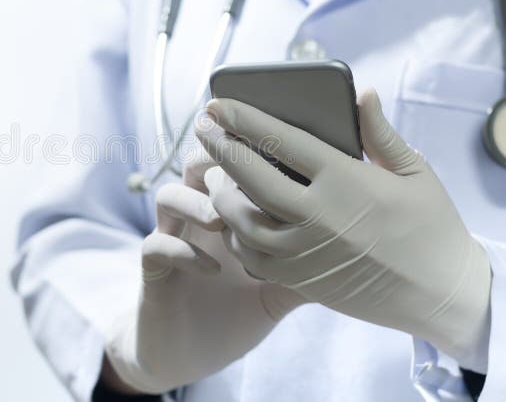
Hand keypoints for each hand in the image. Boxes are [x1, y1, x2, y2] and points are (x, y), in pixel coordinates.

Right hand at [103, 152, 304, 393]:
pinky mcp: (153, 270)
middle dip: (217, 162)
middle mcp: (195, 220)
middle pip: (194, 165)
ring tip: (223, 221)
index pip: (232, 164)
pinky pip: (157, 245)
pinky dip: (184, 251)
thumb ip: (305, 267)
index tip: (278, 152)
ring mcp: (171, 240)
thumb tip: (353, 253)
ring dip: (196, 203)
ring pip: (168, 195)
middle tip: (243, 175)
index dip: (249, 150)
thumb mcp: (275, 291)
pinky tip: (212, 269)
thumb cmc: (232, 315)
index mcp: (226, 214)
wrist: (186, 355)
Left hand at [195, 88, 490, 369]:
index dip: (244, 119)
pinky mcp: (299, 280)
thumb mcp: (414, 172)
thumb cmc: (432, 226)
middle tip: (202, 126)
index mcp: (346, 181)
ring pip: (241, 220)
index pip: (283, 141)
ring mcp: (305, 252)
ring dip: (221, 192)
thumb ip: (380, 133)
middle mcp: (319, 216)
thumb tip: (362, 93)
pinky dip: (235, 233)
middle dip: (219, 147)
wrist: (441, 295)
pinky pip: (250, 255)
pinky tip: (233, 215)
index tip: (219, 103)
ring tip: (215, 171)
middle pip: (250, 177)